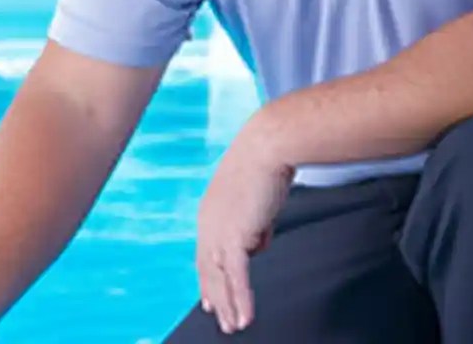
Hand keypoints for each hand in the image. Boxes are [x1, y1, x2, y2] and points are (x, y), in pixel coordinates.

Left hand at [196, 121, 295, 334]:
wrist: (267, 147)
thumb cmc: (266, 164)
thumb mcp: (256, 199)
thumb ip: (255, 224)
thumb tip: (258, 243)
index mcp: (210, 213)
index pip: (206, 253)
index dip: (208, 277)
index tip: (210, 297)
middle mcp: (208, 224)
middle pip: (207, 269)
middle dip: (215, 297)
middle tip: (220, 320)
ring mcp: (218, 231)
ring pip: (219, 278)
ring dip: (228, 305)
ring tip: (233, 326)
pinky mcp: (235, 236)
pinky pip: (237, 276)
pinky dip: (241, 298)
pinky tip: (244, 316)